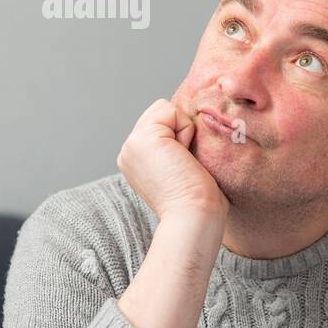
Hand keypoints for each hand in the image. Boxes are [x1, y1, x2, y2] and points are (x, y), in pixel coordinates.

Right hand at [116, 98, 228, 221]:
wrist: (194, 217)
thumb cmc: (199, 201)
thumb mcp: (180, 168)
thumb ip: (175, 147)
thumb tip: (188, 130)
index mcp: (136, 159)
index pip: (160, 122)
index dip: (181, 136)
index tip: (184, 168)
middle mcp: (128, 150)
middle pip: (162, 112)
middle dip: (181, 131)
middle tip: (184, 165)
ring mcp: (131, 144)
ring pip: (167, 110)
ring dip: (184, 132)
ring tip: (183, 162)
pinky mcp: (143, 138)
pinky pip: (173, 112)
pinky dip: (186, 131)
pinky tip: (183, 158)